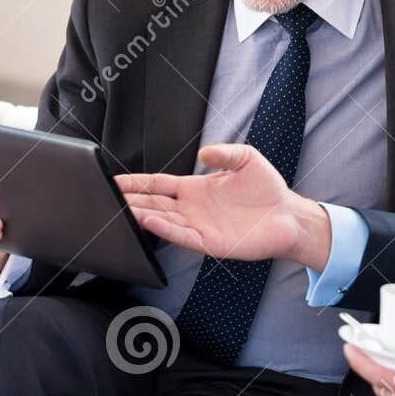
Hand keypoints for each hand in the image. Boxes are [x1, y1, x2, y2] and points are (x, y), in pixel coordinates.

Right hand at [115, 144, 332, 269]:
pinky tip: (149, 222)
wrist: (288, 216)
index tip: (113, 179)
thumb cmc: (267, 189)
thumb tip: (204, 152)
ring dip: (140, 216)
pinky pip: (181, 236)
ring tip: (120, 210)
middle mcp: (191, 208)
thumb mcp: (245, 159)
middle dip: (129, 200)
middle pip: (152, 203)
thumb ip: (224, 153)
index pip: (157, 184)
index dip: (135, 183)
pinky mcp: (209, 243)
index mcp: (194, 188)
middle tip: (106, 196)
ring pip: (161, 221)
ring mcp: (197, 226)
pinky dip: (164, 230)